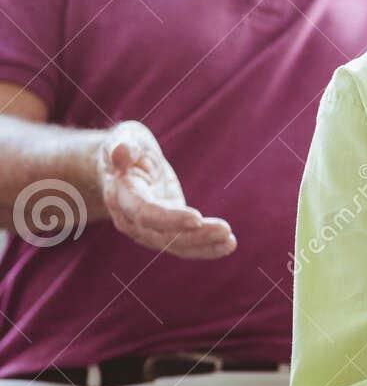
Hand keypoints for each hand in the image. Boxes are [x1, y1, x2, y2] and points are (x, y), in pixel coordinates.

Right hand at [95, 121, 235, 258]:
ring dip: (203, 245)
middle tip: (226, 232)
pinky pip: (182, 244)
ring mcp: (145, 228)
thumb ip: (122, 145)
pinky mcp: (163, 229)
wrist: (118, 164)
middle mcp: (130, 219)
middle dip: (194, 236)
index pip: (144, 211)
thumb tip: (122, 152)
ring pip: (174, 244)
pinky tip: (227, 245)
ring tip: (230, 242)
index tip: (197, 218)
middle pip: (162, 235)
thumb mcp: (125, 137)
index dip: (169, 218)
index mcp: (121, 194)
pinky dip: (204, 248)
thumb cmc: (125, 145)